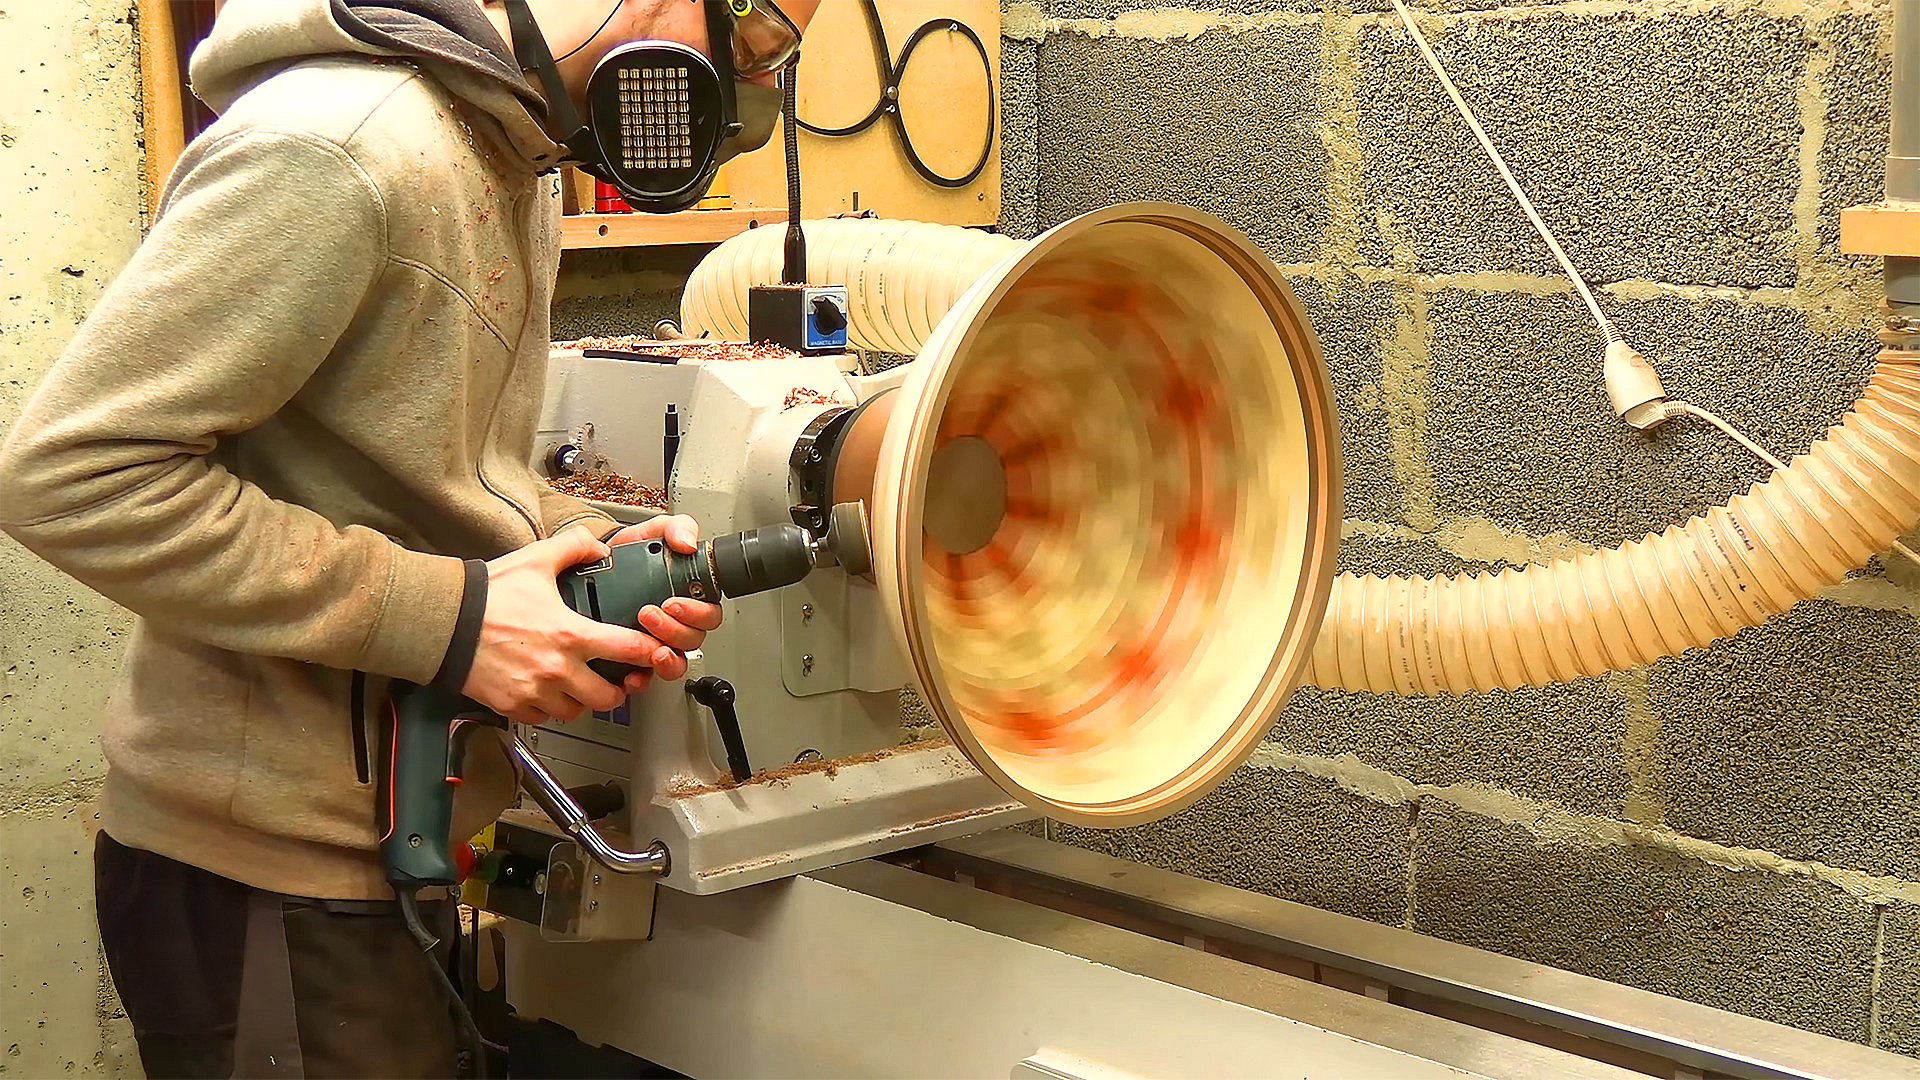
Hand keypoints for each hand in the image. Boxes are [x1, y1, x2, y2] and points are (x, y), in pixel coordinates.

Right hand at [461, 526, 670, 723]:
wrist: (442, 621)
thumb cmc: (486, 595)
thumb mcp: (535, 560)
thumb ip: (573, 547)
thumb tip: (598, 547)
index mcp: (571, 634)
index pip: (629, 650)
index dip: (649, 653)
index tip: (653, 653)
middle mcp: (558, 669)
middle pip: (608, 696)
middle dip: (617, 689)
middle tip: (617, 679)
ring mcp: (535, 691)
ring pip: (576, 711)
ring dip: (582, 701)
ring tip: (581, 686)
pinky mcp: (512, 705)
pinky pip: (543, 718)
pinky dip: (550, 710)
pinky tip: (548, 692)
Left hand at [606, 514, 724, 681]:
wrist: (588, 571)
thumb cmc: (625, 558)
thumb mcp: (649, 534)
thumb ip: (673, 528)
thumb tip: (687, 542)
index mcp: (687, 596)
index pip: (709, 613)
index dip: (697, 612)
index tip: (674, 601)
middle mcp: (676, 623)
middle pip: (694, 639)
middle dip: (675, 629)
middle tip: (649, 614)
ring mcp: (656, 642)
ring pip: (676, 661)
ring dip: (666, 656)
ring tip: (645, 642)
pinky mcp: (634, 660)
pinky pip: (646, 677)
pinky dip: (642, 678)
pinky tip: (632, 672)